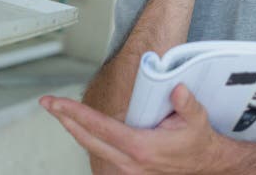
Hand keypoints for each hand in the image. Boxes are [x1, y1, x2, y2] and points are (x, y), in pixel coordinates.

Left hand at [40, 84, 234, 173]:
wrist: (207, 164)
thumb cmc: (198, 140)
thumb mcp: (197, 119)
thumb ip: (187, 103)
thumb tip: (177, 88)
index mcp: (141, 146)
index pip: (101, 127)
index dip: (77, 114)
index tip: (59, 103)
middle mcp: (130, 161)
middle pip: (87, 139)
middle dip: (65, 119)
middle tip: (47, 103)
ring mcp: (128, 168)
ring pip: (91, 147)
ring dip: (73, 129)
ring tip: (58, 111)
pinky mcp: (129, 169)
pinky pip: (101, 153)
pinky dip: (87, 138)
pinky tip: (77, 127)